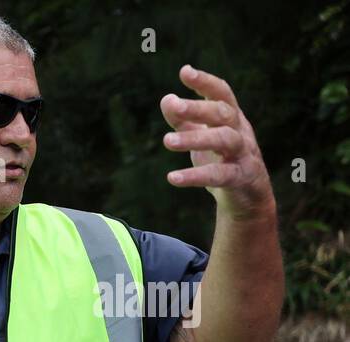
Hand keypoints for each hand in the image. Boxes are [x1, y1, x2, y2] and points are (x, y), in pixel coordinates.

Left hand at [160, 64, 274, 218]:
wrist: (246, 198)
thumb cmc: (221, 161)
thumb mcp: (201, 137)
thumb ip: (183, 120)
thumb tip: (167, 99)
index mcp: (232, 118)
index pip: (222, 93)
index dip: (205, 82)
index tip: (185, 72)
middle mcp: (241, 131)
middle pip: (223, 113)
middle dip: (198, 107)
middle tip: (172, 104)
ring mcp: (244, 154)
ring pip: (225, 139)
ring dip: (195, 138)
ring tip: (167, 141)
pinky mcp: (241, 178)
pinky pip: (219, 175)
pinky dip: (195, 176)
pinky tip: (172, 177)